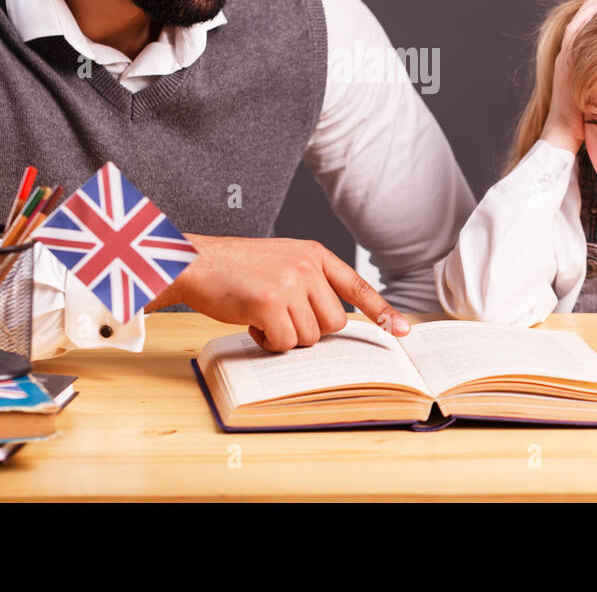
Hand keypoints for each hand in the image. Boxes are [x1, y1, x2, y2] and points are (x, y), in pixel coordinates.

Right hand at [146, 233, 409, 351]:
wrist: (194, 262)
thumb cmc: (234, 269)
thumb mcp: (280, 263)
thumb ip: (308, 284)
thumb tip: (331, 323)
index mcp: (313, 253)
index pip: (357, 285)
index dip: (381, 310)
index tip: (402, 330)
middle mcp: (307, 266)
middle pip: (334, 322)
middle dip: (309, 329)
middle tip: (280, 316)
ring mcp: (291, 283)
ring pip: (310, 337)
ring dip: (285, 336)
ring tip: (261, 314)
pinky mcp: (271, 303)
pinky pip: (285, 343)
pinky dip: (268, 342)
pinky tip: (250, 322)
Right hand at [540, 0, 596, 151]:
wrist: (565, 134)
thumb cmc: (585, 122)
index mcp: (576, 64)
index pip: (589, 31)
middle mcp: (568, 56)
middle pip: (583, 21)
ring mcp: (566, 56)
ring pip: (580, 21)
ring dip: (594, 3)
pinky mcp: (566, 59)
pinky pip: (577, 29)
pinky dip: (589, 13)